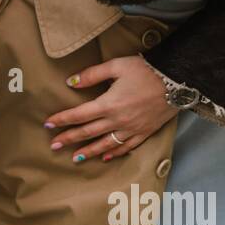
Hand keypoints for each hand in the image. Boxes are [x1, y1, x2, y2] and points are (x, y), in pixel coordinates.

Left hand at [42, 55, 177, 163]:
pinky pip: (127, 147)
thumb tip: (71, 81)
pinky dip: (115, 153)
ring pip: (105, 144)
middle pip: (88, 132)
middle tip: (53, 146)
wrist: (177, 80)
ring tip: (75, 158)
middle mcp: (117, 120)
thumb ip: (92, 75)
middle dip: (69, 139)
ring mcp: (132, 128)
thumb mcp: (116, 66)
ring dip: (89, 151)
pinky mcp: (145, 132)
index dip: (61, 120)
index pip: (78, 115)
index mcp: (108, 104)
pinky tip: (106, 157)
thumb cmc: (145, 70)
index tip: (48, 125)